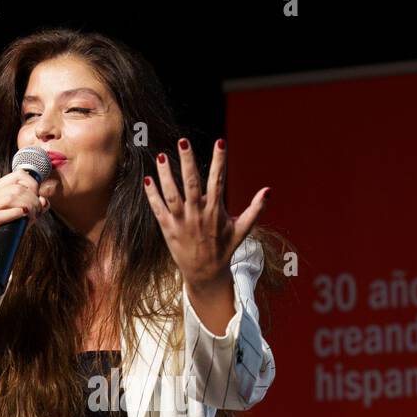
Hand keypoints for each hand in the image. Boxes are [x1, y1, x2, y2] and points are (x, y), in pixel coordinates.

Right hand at [0, 169, 52, 268]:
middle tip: (38, 212)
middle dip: (33, 199)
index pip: (18, 176)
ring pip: (11, 197)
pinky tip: (24, 216)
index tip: (39, 198)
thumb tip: (45, 200)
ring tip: (32, 217)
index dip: (33, 185)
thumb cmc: (4, 231)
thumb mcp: (21, 216)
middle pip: (18, 188)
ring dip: (28, 206)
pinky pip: (3, 214)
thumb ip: (33, 207)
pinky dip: (17, 213)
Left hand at [142, 137, 268, 291]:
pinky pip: (158, 209)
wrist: (205, 274)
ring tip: (162, 156)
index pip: (218, 181)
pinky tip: (148, 179)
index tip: (220, 142)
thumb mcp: (242, 230)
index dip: (219, 161)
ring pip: (172, 194)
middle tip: (183, 141)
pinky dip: (152, 194)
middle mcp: (197, 214)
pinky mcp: (168, 229)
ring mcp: (181, 222)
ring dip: (166, 175)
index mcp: (215, 211)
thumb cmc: (224, 249)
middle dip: (187, 161)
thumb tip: (268, 190)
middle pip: (191, 183)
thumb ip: (255, 209)